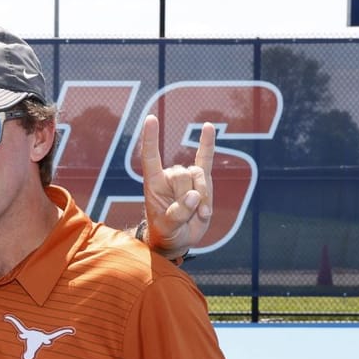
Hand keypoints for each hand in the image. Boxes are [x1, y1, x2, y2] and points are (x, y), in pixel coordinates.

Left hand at [140, 113, 214, 258]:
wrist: (178, 239)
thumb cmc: (166, 233)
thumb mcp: (168, 229)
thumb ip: (177, 214)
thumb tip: (194, 196)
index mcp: (153, 184)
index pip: (150, 157)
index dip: (151, 139)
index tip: (150, 119)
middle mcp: (168, 176)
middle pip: (183, 174)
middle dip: (188, 196)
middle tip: (186, 215)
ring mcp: (185, 178)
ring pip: (199, 175)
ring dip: (204, 197)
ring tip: (200, 215)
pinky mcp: (201, 181)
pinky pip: (205, 159)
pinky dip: (207, 144)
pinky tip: (208, 127)